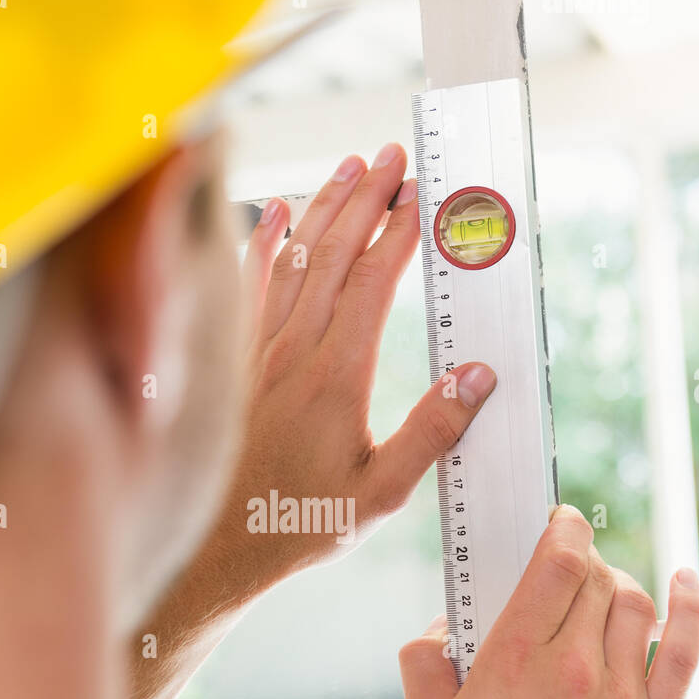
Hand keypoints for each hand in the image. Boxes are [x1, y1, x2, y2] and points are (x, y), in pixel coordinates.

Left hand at [197, 144, 495, 603]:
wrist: (220, 545)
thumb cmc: (301, 522)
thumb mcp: (383, 493)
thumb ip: (432, 433)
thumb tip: (477, 376)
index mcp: (336, 378)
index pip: (372, 283)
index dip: (399, 233)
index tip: (422, 194)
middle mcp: (294, 352)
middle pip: (333, 254)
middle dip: (365, 198)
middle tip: (391, 154)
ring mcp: (259, 352)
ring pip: (292, 260)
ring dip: (322, 208)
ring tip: (349, 165)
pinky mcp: (237, 361)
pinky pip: (248, 287)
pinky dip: (262, 243)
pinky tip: (274, 211)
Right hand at [399, 504, 698, 698]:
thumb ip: (422, 670)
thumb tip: (436, 630)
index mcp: (513, 665)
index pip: (554, 564)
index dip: (561, 530)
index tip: (557, 524)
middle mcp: (572, 669)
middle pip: (595, 577)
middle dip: (581, 561)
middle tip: (565, 573)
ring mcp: (620, 695)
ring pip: (635, 604)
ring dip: (618, 584)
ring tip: (599, 594)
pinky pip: (684, 647)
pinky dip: (688, 605)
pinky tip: (683, 581)